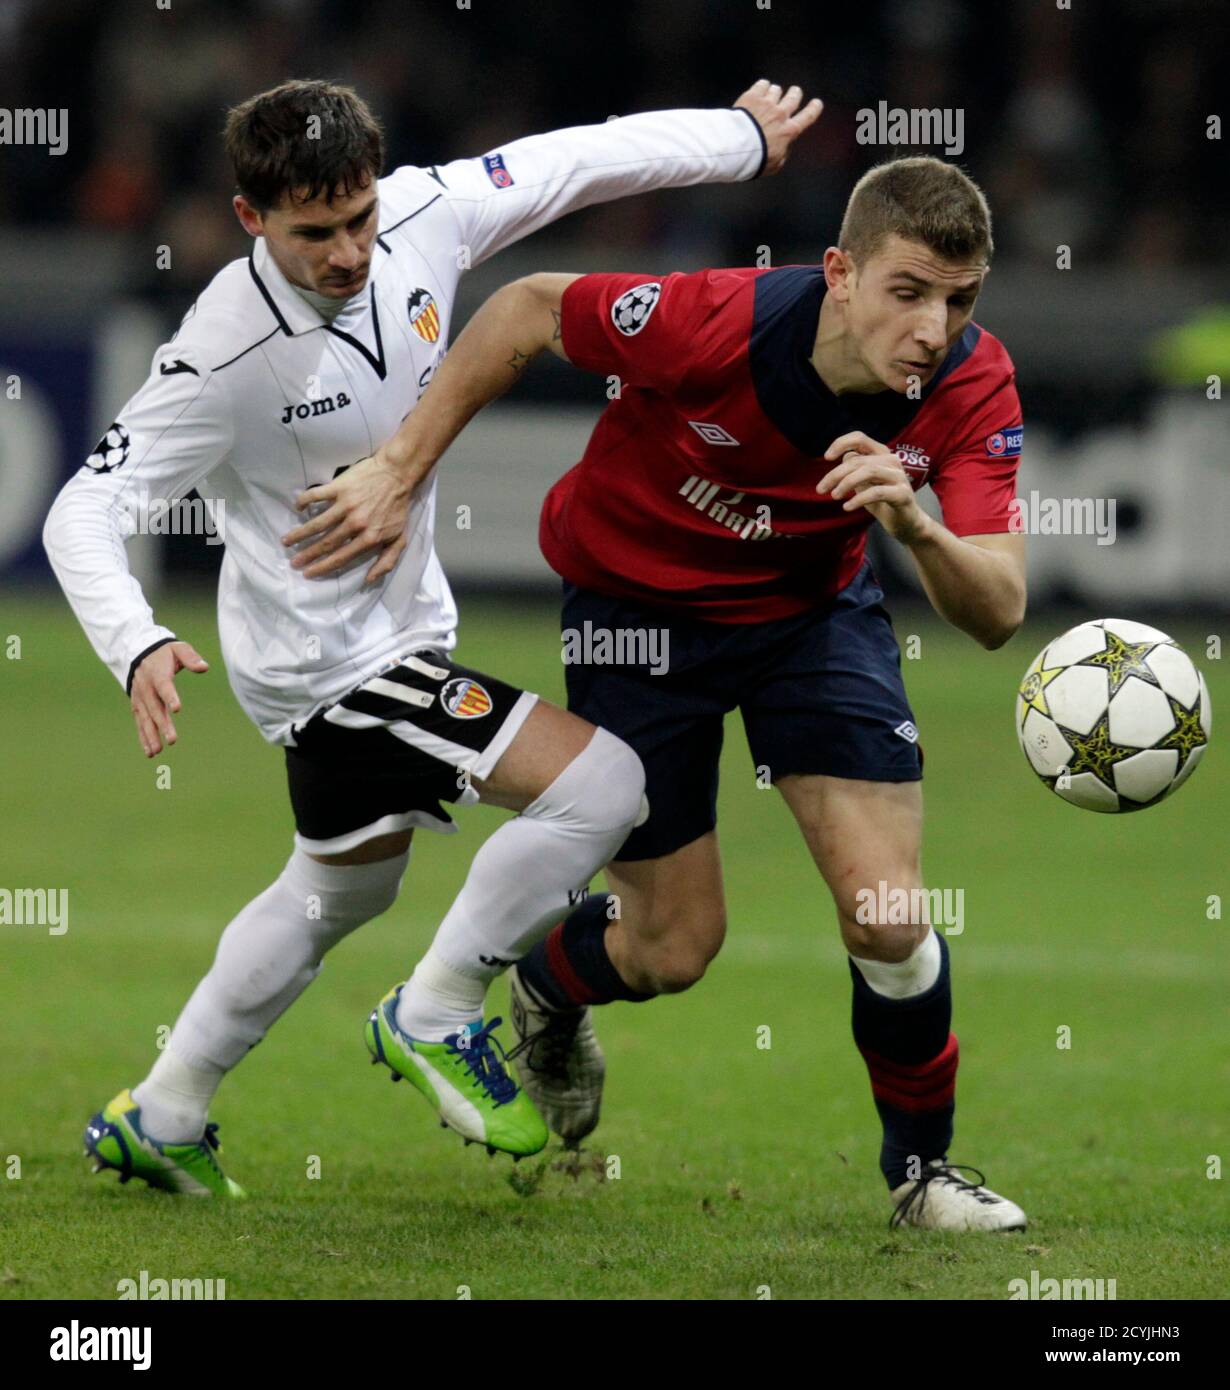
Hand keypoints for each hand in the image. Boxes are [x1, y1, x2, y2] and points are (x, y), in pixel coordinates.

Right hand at [130, 640, 208, 757]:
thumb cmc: (164, 653)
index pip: (164, 686)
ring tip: (157, 751)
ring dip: (150, 735)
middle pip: (155, 708)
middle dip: (162, 725)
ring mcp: (140, 698)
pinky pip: (140, 722)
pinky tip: (150, 751)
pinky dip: (143, 737)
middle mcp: (146, 688)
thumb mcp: (178, 648)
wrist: (138, 653)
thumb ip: (191, 657)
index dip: (170, 697)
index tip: (177, 709)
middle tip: (172, 740)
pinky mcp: (137, 705)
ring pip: (145, 719)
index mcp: (157, 674)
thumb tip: (205, 667)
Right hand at [281, 451, 424, 582]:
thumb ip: (387, 561)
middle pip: (326, 544)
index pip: (341, 558)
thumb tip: (369, 579)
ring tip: (286, 540)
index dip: (323, 567)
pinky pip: (317, 495)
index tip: (308, 573)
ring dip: (300, 533)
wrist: (398, 474)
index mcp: (369, 538)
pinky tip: (297, 507)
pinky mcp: (339, 487)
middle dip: (307, 555)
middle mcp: (355, 524)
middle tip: (293, 562)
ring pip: (317, 523)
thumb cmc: (398, 507)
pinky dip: (305, 500)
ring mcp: (346, 505)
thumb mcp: (399, 538)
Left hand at [733, 79, 822, 174]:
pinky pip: (762, 84)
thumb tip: (784, 150)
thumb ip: (782, 155)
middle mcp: (780, 114)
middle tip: (794, 93)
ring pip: (777, 89)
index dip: (814, 108)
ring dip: (775, 92)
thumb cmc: (754, 160)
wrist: (735, 147)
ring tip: (770, 95)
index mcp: (789, 131)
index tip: (817, 103)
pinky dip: (762, 86)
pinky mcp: (752, 97)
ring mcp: (766, 103)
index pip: (808, 116)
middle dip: (795, 94)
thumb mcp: (773, 165)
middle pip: (794, 96)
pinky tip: (759, 90)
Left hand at [816, 432, 931, 543]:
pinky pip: (877, 492)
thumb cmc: (882, 501)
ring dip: (846, 483)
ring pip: (868, 472)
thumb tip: (843, 457)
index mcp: (882, 454)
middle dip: (835, 474)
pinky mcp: (902, 494)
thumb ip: (854, 469)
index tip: (826, 457)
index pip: (860, 438)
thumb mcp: (864, 483)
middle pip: (858, 460)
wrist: (905, 523)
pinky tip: (847, 507)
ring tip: (834, 495)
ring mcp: (899, 477)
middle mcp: (892, 461)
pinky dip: (859, 499)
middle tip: (821, 489)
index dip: (841, 443)